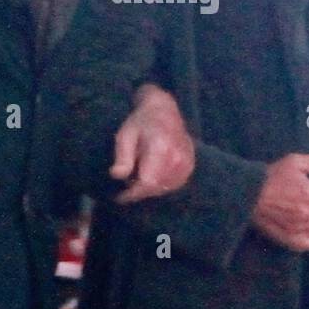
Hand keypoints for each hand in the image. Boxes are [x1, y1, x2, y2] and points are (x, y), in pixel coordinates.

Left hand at [110, 83, 195, 203]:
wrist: (164, 110)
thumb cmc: (140, 123)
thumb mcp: (125, 135)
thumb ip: (123, 156)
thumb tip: (117, 176)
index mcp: (160, 148)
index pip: (148, 182)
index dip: (132, 194)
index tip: (119, 197)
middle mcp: (177, 156)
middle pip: (156, 188)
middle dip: (139, 191)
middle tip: (128, 184)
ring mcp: (187, 162)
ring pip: (166, 188)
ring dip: (150, 189)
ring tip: (139, 176)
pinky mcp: (190, 165)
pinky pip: (175, 184)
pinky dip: (162, 185)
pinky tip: (153, 174)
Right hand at [252, 151, 308, 252]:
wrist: (246, 194)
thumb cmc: (273, 176)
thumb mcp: (298, 162)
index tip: (305, 187)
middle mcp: (308, 214)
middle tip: (296, 197)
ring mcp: (300, 229)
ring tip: (292, 211)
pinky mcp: (291, 241)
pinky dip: (305, 237)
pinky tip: (296, 227)